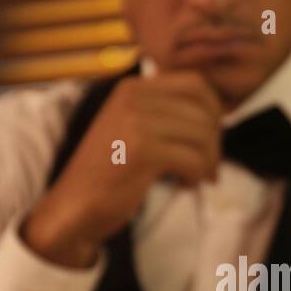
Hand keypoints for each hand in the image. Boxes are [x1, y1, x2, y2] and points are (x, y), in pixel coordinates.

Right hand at [22, 71, 221, 266]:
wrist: (73, 206)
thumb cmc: (108, 173)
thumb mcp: (132, 129)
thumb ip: (164, 114)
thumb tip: (217, 114)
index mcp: (132, 88)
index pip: (195, 83)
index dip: (214, 111)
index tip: (208, 139)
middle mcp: (133, 97)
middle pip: (203, 108)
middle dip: (215, 139)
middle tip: (208, 165)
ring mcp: (136, 122)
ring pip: (202, 134)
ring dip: (209, 160)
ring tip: (199, 177)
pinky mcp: (142, 151)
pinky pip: (193, 159)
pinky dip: (198, 174)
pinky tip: (186, 184)